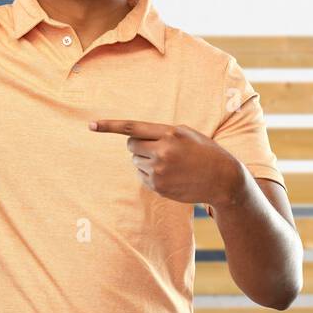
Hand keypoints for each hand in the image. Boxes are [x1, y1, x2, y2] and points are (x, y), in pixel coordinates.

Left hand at [89, 119, 245, 206]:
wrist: (222, 179)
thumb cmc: (203, 151)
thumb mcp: (185, 133)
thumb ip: (159, 132)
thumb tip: (131, 139)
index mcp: (169, 133)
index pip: (132, 128)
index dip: (109, 126)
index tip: (91, 125)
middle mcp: (162, 152)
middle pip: (131, 145)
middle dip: (139, 145)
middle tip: (158, 148)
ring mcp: (159, 171)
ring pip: (135, 161)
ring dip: (146, 160)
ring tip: (170, 162)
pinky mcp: (158, 187)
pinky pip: (142, 176)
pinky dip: (150, 173)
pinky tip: (170, 174)